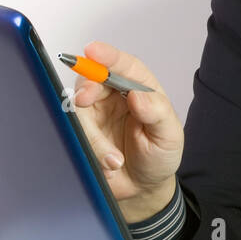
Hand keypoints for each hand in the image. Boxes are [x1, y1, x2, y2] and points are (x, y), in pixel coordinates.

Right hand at [70, 40, 183, 220]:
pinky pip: (72, 134)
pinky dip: (89, 150)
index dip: (107, 56)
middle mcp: (113, 96)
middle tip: (84, 100)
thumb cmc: (158, 156)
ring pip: (77, 111)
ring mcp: (93, 115)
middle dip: (85, 87)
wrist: (142, 188)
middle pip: (91, 80)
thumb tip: (138, 95)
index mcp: (139, 88)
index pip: (123, 65)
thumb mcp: (169, 136)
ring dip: (93, 136)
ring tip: (116, 160)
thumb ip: (158, 113)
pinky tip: (108, 164)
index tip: (93, 50)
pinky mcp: (80, 134)